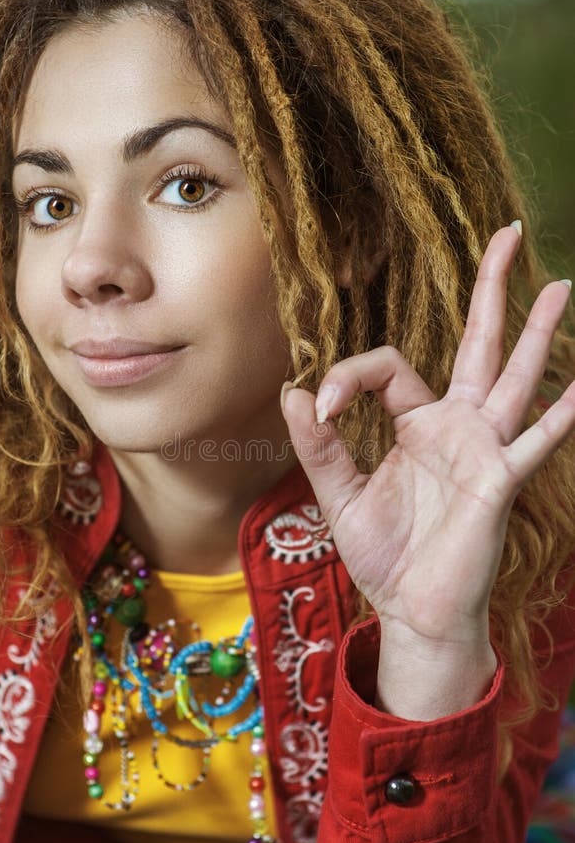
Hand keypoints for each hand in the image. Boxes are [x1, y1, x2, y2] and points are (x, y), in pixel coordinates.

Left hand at [280, 224, 573, 717]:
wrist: (411, 608)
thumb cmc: (383, 554)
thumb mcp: (338, 494)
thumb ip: (318, 445)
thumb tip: (293, 390)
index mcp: (417, 424)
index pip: (387, 367)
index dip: (347, 376)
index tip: (318, 410)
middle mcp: (456, 427)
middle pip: (477, 346)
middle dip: (491, 292)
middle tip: (509, 233)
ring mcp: (483, 450)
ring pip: (514, 380)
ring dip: (538, 334)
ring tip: (561, 287)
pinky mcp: (497, 483)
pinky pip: (532, 444)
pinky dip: (558, 418)